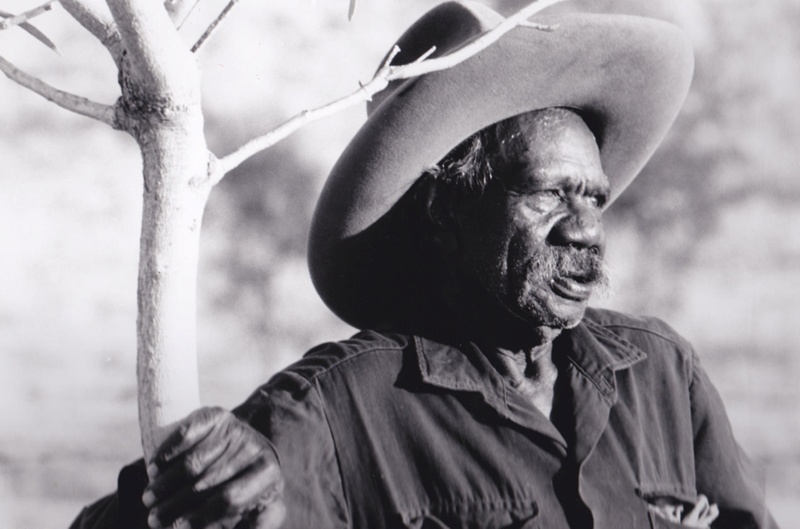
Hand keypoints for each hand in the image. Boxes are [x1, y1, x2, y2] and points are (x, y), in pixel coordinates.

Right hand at [142, 406, 284, 528]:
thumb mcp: (262, 511)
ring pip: (193, 461)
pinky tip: (154, 469)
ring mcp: (235, 429)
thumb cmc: (250, 489)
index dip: (199, 518)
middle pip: (206, 482)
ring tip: (148, 499)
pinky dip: (168, 452)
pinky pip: (187, 433)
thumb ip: (257, 526)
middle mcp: (254, 447)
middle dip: (175, 505)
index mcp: (268, 474)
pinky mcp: (217, 415)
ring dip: (165, 483)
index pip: (229, 500)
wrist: (250, 449)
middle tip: (154, 519)